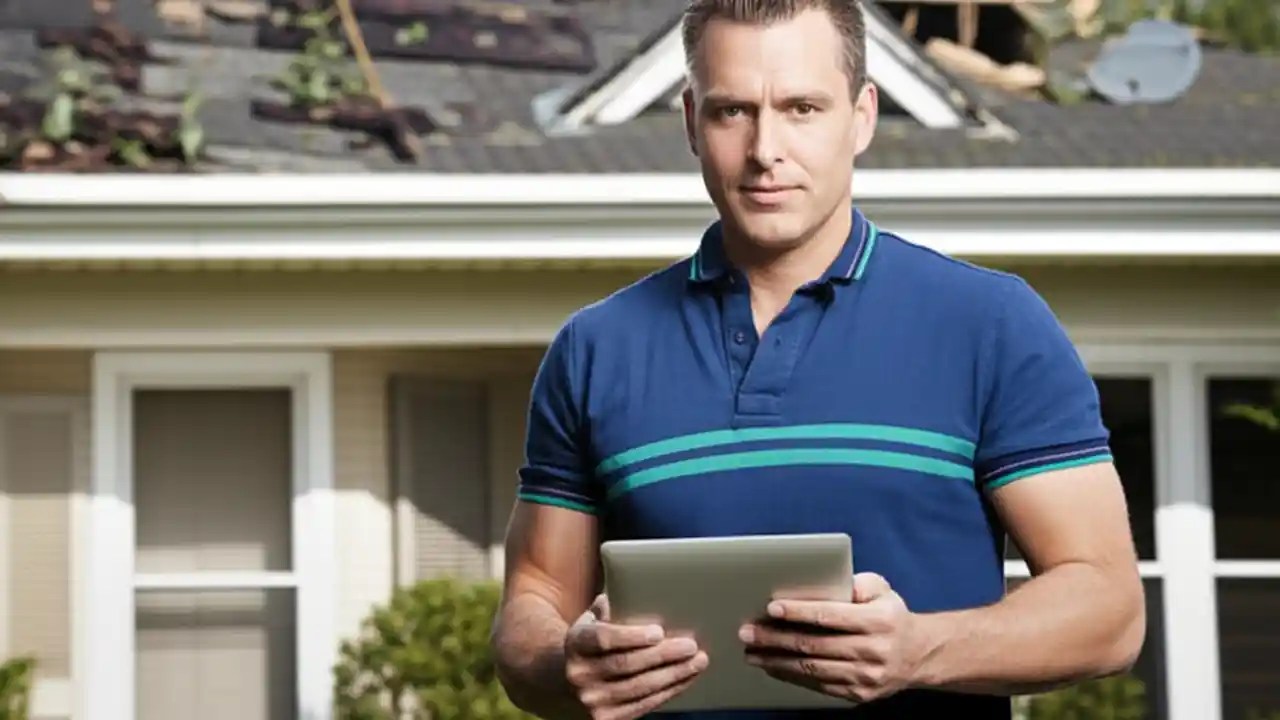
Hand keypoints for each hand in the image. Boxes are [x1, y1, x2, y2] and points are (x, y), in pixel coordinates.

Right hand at [564, 593, 709, 719]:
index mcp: (576, 643)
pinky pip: (643, 706)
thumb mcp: (591, 620)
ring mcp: (591, 700)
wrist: (564, 681)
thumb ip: (610, 605)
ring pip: (639, 688)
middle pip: (626, 665)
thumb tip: (636, 584)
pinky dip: (668, 692)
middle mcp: (579, 674)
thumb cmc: (591, 642)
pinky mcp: (606, 719)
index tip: (659, 631)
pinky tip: (686, 678)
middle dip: (663, 655)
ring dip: (673, 675)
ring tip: (698, 661)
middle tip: (691, 645)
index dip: (631, 636)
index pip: (603, 638)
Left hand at [738, 572, 925, 703]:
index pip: (830, 616)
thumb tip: (829, 581)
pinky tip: (773, 666)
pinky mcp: (858, 695)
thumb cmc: (891, 616)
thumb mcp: (882, 590)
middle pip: (815, 645)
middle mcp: (873, 651)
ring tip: (752, 652)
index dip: (799, 612)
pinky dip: (792, 676)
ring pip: (812, 669)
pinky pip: (819, 686)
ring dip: (777, 661)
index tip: (771, 608)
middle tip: (748, 632)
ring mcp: (866, 677)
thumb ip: (857, 583)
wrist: (919, 655)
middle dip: (776, 639)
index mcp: (879, 621)